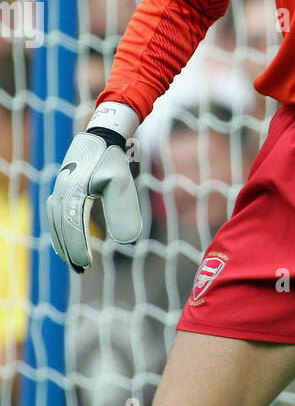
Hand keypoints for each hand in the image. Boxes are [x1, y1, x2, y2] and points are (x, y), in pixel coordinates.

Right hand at [46, 129, 141, 271]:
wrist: (101, 136)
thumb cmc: (112, 160)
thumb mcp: (122, 184)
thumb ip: (123, 211)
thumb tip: (127, 241)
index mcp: (72, 192)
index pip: (72, 227)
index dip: (78, 248)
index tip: (87, 265)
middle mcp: (61, 192)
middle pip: (61, 228)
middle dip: (70, 250)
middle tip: (81, 270)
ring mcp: (58, 190)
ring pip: (56, 223)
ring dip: (63, 243)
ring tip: (73, 262)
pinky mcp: (60, 188)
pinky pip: (55, 215)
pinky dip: (58, 230)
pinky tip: (65, 242)